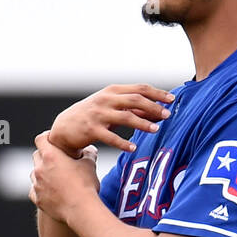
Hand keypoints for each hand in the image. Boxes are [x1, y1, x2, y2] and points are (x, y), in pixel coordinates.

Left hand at [29, 134, 99, 222]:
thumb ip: (88, 154)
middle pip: (36, 156)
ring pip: (34, 173)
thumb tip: (90, 149)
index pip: (40, 139)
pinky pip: (35, 190)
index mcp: (50, 156)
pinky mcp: (37, 199)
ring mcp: (36, 185)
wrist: (81, 209)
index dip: (46, 137)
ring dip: (42, 173)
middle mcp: (39, 169)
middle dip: (45, 155)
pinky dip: (41, 189)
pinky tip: (51, 191)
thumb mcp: (89, 165)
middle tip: (56, 159)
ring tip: (55, 176)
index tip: (53, 140)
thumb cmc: (86, 185)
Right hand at [45, 82, 172, 155]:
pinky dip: (123, 143)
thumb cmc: (91, 116)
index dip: (157, 93)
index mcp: (112, 91)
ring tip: (155, 130)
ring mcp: (98, 114)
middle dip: (154, 107)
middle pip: (135, 100)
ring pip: (126, 117)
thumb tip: (156, 111)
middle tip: (167, 115)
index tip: (172, 99)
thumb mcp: (110, 107)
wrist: (64, 127)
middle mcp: (105, 100)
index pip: (139, 88)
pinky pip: (111, 137)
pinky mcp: (91, 130)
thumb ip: (131, 108)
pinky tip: (133, 147)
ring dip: (143, 123)